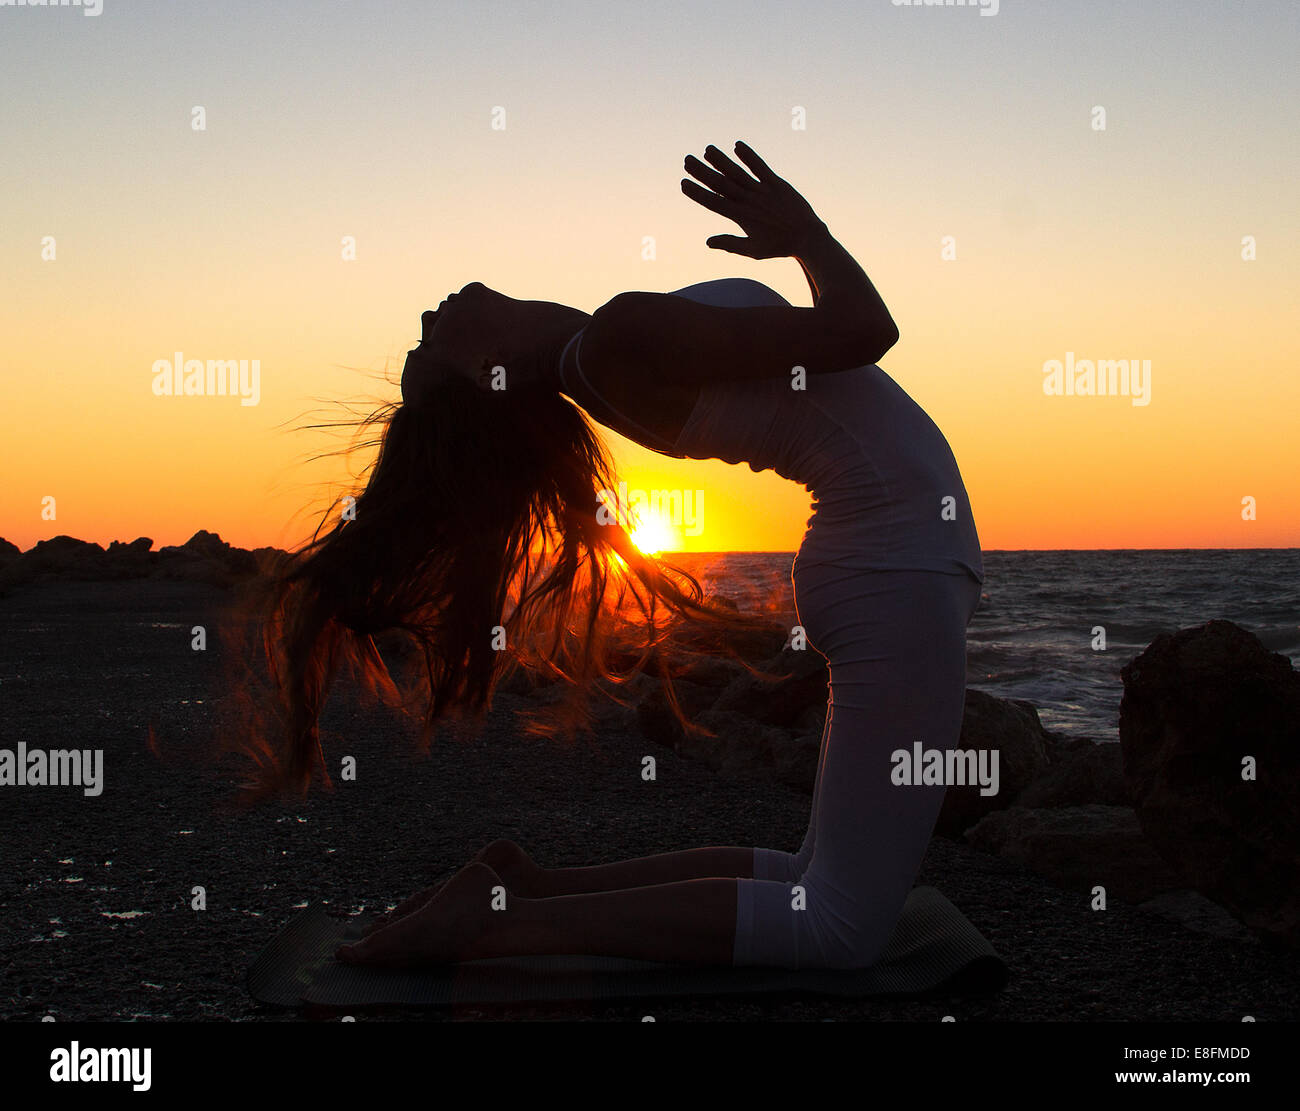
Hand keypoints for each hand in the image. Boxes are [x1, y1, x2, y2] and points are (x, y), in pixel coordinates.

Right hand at [681, 141, 826, 259]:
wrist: (807, 237)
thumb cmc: (779, 246)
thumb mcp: (753, 250)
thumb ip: (730, 244)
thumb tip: (707, 242)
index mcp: (741, 217)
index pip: (713, 202)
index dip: (697, 192)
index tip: (683, 184)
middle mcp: (749, 201)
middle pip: (721, 183)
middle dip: (702, 172)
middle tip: (687, 160)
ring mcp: (763, 190)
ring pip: (738, 172)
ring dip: (721, 160)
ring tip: (707, 149)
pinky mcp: (776, 183)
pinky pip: (760, 166)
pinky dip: (749, 155)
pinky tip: (737, 145)